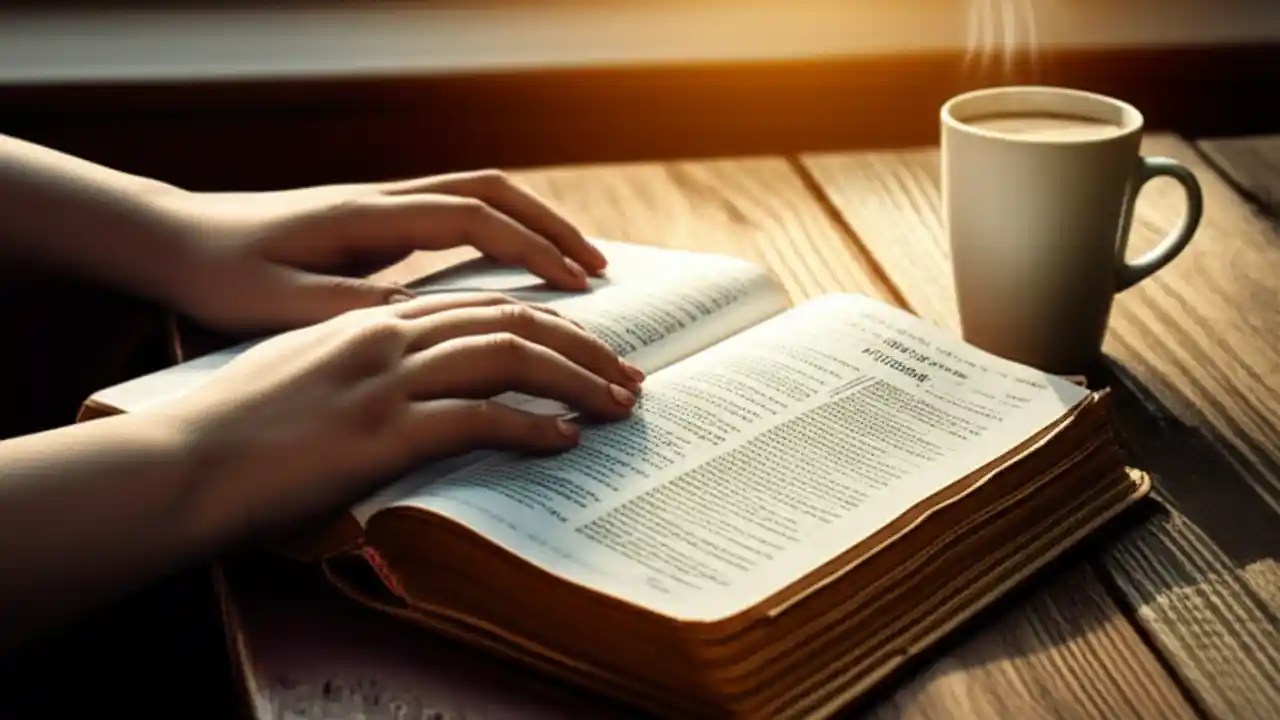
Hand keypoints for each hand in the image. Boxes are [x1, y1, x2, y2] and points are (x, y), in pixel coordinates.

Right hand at [154, 292, 644, 542]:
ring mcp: (387, 381)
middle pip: (511, 320)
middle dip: (581, 345)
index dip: (543, 320)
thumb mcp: (303, 372)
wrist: (185, 462)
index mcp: (370, 319)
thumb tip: (407, 382)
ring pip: (510, 359)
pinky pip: (480, 420)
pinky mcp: (383, 433)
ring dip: (576, 381)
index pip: (479, 303)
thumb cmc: (235, 426)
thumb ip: (359, 362)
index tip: (583, 341)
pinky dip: (532, 428)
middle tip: (626, 374)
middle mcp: (387, 336)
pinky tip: (564, 441)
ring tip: (617, 404)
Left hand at [155, 170, 606, 331]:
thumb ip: (355, 311)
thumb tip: (431, 322)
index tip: (579, 284)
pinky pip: (454, 217)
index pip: (473, 220)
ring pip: (477, 196)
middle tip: (600, 270)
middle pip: (491, 192)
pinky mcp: (373, 224)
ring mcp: (380, 207)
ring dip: (530, 225)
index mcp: (367, 218)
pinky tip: (512, 268)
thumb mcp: (280, 307)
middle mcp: (382, 201)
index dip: (532, 250)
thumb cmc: (221, 276)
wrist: (174, 242)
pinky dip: (497, 235)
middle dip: (552, 226)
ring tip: (572, 266)